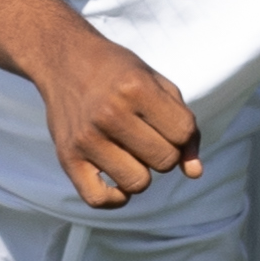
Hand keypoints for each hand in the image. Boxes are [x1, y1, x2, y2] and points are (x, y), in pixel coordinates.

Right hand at [24, 26, 203, 206]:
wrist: (64, 60)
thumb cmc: (118, 73)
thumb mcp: (157, 84)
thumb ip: (184, 124)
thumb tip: (195, 172)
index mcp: (135, 88)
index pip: (183, 133)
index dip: (182, 131)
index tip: (166, 120)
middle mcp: (109, 114)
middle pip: (164, 161)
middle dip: (164, 151)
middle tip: (146, 135)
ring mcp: (86, 138)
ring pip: (138, 183)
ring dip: (142, 172)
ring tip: (130, 152)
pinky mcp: (67, 158)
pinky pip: (99, 199)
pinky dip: (115, 198)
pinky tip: (118, 180)